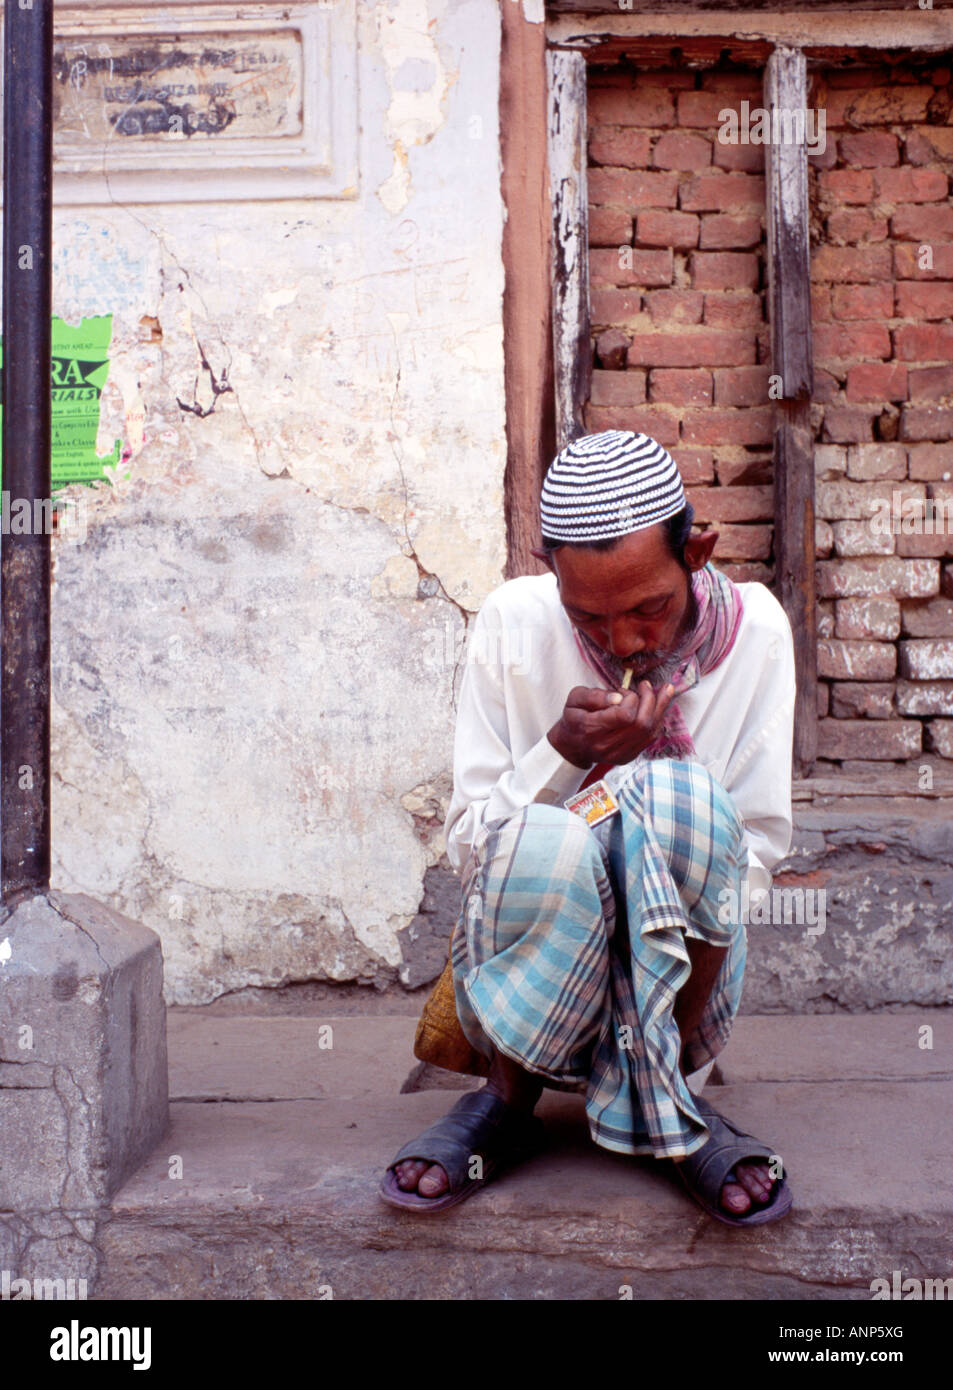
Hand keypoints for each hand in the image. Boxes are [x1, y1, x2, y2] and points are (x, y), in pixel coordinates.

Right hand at [547, 682, 676, 768]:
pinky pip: (650, 739)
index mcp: (590, 729)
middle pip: (641, 724)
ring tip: (665, 692)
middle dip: (650, 700)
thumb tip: (618, 698)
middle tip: (647, 686)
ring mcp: (618, 755)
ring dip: (660, 709)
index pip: (624, 715)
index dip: (631, 699)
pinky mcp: (627, 758)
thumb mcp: (575, 699)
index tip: (624, 691)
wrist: (572, 746)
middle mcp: (606, 746)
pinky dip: (657, 721)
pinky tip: (658, 708)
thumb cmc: (574, 717)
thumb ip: (594, 696)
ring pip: (649, 732)